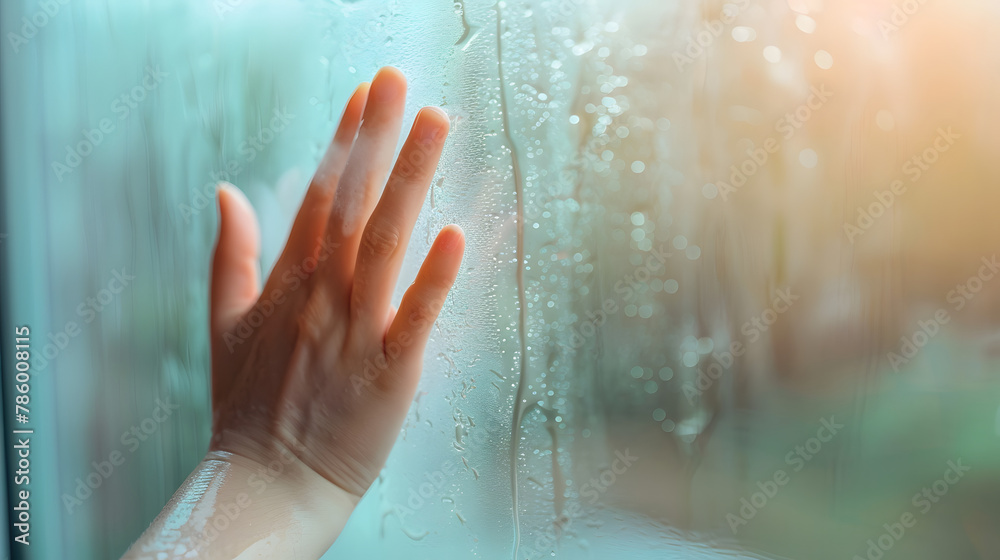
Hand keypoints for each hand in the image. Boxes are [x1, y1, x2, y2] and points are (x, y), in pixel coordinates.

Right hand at [208, 67, 462, 499]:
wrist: (267, 484)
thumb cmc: (249, 407)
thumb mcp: (225, 323)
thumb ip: (230, 254)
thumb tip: (224, 190)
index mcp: (290, 281)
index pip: (321, 195)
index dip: (345, 141)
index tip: (366, 92)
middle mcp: (323, 296)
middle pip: (354, 203)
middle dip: (377, 138)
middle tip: (399, 78)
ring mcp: (355, 331)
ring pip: (386, 244)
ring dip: (409, 180)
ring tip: (435, 123)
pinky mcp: (389, 372)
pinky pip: (414, 317)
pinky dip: (434, 278)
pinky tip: (455, 233)